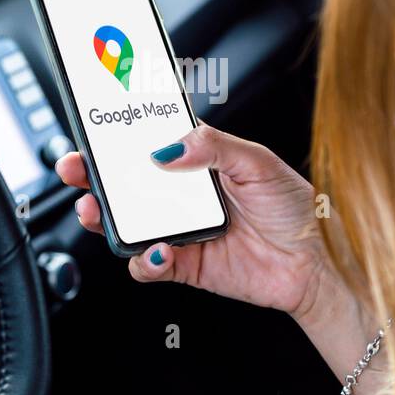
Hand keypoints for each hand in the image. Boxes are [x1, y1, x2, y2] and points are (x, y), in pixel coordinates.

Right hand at [56, 124, 334, 322]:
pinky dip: (144, 259)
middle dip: (93, 175)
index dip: (116, 137)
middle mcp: (184, 195)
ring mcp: (181, 230)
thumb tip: (166, 148)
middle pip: (125, 183)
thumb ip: (211, 147)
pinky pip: (150, 265)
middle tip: (76, 168)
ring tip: (99, 210)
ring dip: (105, 217)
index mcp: (198, 161)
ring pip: (127, 224)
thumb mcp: (257, 161)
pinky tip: (157, 250)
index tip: (92, 128)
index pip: (148, 143)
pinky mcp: (186, 266)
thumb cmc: (295, 207)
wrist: (318, 263)